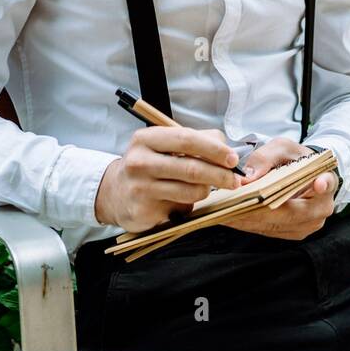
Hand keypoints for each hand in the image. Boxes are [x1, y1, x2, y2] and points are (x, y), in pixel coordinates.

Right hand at [94, 126, 240, 230]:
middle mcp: (139, 162)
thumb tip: (226, 147)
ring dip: (207, 190)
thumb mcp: (163, 146)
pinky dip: (190, 205)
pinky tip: (184, 200)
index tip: (233, 158)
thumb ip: (194, 142)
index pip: (186, 139)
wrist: (115, 193)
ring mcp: (139, 188)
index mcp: (146, 139)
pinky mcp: (143, 211)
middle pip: (191, 168)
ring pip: (190, 191)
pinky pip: (180, 209)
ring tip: (207, 188)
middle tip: (235, 179)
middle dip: (220, 174)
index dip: (214, 149)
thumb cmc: (148, 165)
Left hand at [219, 136, 336, 240]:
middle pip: (291, 213)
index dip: (323, 185)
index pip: (326, 185)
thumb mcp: (283, 148)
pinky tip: (232, 217)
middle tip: (233, 206)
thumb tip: (248, 177)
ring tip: (224, 212)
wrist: (303, 174)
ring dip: (250, 220)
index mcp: (325, 182)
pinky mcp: (294, 232)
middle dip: (259, 210)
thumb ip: (267, 157)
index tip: (319, 183)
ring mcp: (308, 225)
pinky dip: (250, 224)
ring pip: (277, 225)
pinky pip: (270, 231)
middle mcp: (321, 209)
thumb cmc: (296, 158)